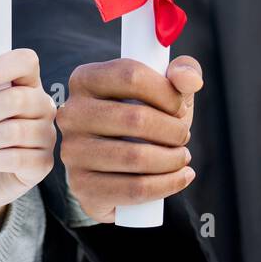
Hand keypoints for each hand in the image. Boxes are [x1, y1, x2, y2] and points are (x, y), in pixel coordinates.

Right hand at [56, 55, 201, 222]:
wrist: (118, 168)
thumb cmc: (144, 120)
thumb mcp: (165, 90)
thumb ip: (183, 72)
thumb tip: (188, 78)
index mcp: (85, 79)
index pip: (131, 75)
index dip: (166, 92)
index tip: (180, 107)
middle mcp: (71, 113)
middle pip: (136, 118)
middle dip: (173, 130)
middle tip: (183, 136)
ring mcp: (72, 151)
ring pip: (136, 157)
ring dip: (173, 159)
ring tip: (181, 156)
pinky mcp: (81, 186)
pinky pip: (134, 188)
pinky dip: (167, 184)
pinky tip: (180, 177)